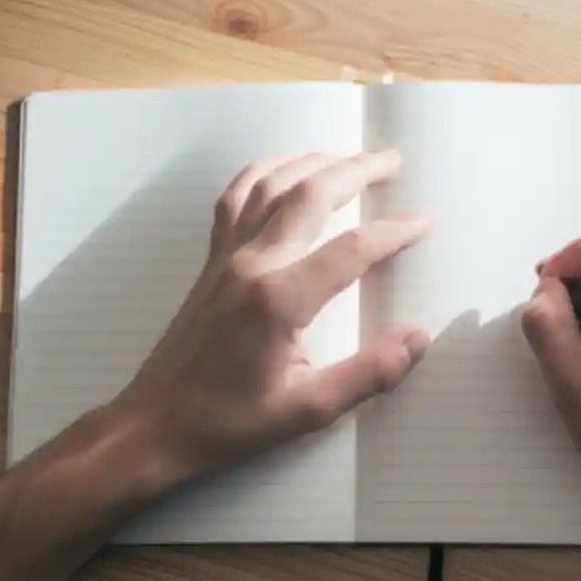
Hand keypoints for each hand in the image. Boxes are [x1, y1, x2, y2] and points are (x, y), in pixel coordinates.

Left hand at [108, 150, 432, 485]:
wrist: (155, 425)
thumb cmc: (230, 424)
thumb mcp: (308, 411)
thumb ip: (369, 374)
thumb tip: (418, 339)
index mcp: (279, 300)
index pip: (351, 250)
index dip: (394, 231)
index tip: (425, 219)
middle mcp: (251, 264)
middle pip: (311, 195)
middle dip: (357, 171)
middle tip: (393, 159)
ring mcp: (225, 257)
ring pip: (271, 185)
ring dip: (313, 162)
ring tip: (349, 155)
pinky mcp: (210, 262)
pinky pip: (236, 198)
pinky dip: (264, 172)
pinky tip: (284, 168)